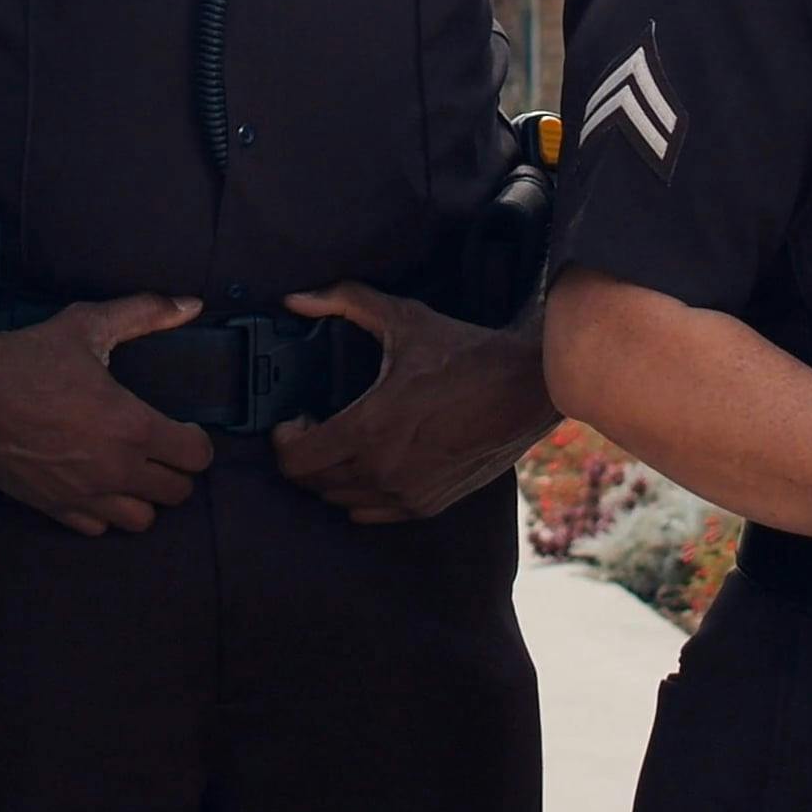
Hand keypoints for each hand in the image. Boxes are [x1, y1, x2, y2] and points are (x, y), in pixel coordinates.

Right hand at [0, 296, 217, 538]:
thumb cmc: (28, 355)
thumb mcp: (89, 324)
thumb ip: (145, 314)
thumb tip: (193, 305)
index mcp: (132, 427)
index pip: (196, 456)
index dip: (197, 440)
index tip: (185, 427)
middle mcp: (115, 470)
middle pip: (177, 493)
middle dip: (176, 469)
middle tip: (161, 448)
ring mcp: (84, 495)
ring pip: (141, 520)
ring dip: (144, 497)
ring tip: (131, 471)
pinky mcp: (53, 508)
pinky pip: (97, 527)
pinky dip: (104, 511)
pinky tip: (95, 484)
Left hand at [270, 284, 554, 523]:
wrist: (528, 388)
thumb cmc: (467, 353)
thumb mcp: (404, 317)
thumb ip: (344, 301)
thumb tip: (296, 299)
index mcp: (369, 428)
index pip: (296, 460)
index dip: (283, 440)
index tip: (293, 419)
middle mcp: (383, 470)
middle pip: (312, 483)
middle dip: (303, 454)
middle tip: (314, 426)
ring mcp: (407, 493)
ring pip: (339, 500)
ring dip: (329, 475)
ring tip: (341, 442)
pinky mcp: (428, 504)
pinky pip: (371, 513)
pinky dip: (359, 493)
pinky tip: (369, 464)